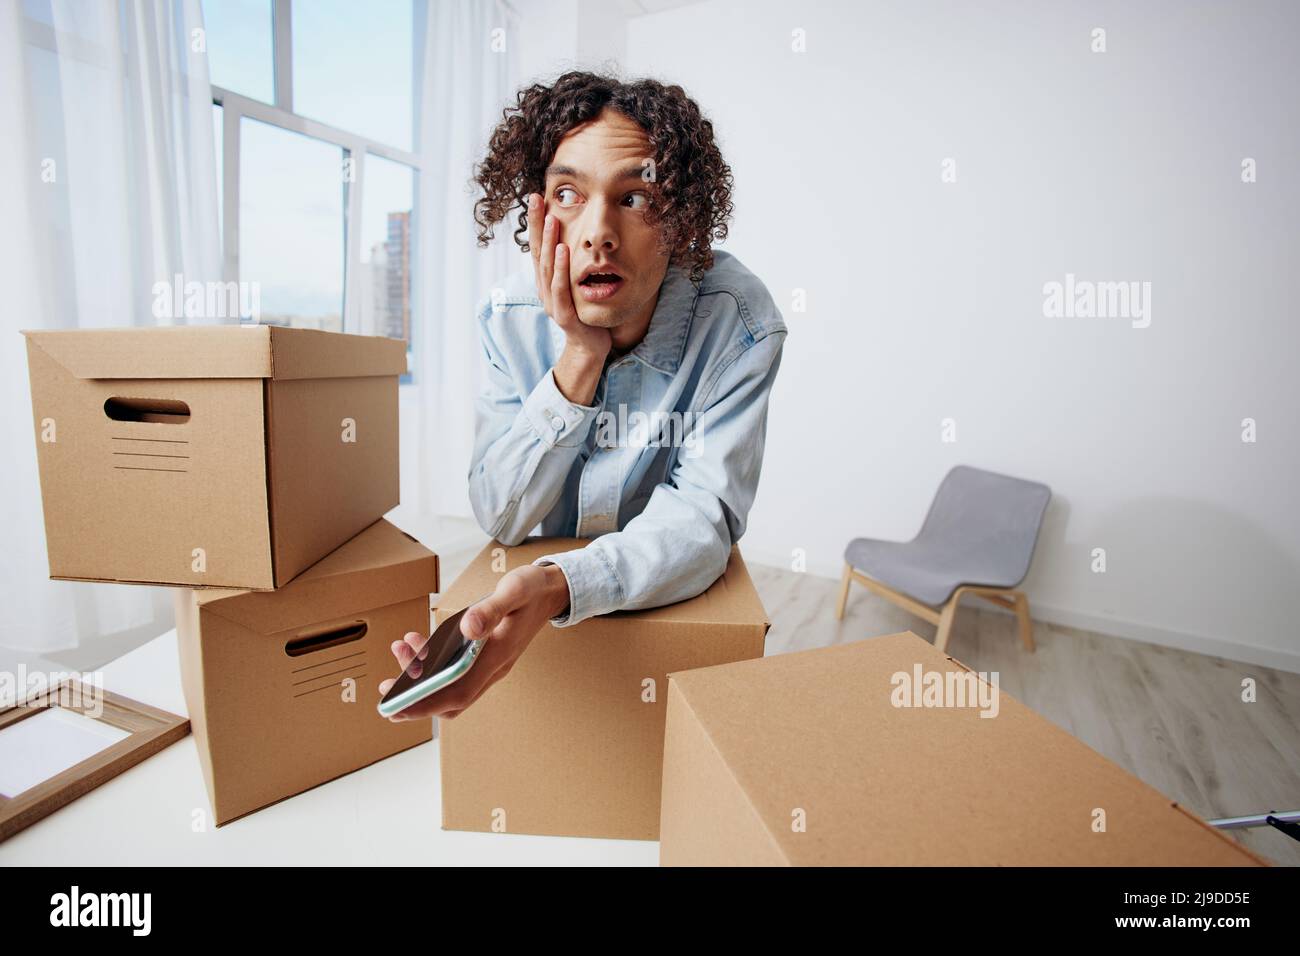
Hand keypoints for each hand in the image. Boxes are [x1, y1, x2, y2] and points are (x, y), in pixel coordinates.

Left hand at [377, 562, 569, 720]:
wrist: (552, 592)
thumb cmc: (532, 590)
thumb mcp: (514, 591)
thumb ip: (490, 610)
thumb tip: (467, 629)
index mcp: (498, 656)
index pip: (458, 692)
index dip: (426, 704)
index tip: (397, 706)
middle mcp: (493, 668)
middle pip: (451, 699)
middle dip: (416, 698)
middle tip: (385, 688)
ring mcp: (490, 665)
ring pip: (451, 687)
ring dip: (422, 677)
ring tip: (401, 649)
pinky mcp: (486, 658)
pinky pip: (456, 673)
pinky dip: (433, 666)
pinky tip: (419, 645)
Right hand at [527, 192, 609, 402]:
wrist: (591, 349)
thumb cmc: (587, 315)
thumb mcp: (579, 286)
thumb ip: (574, 266)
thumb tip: (577, 237)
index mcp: (547, 282)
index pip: (538, 247)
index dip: (535, 223)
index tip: (536, 197)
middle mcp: (544, 290)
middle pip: (537, 253)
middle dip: (535, 225)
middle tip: (536, 199)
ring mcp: (552, 303)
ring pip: (547, 268)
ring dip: (548, 242)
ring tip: (550, 218)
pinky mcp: (563, 316)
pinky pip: (560, 289)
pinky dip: (560, 268)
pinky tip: (563, 250)